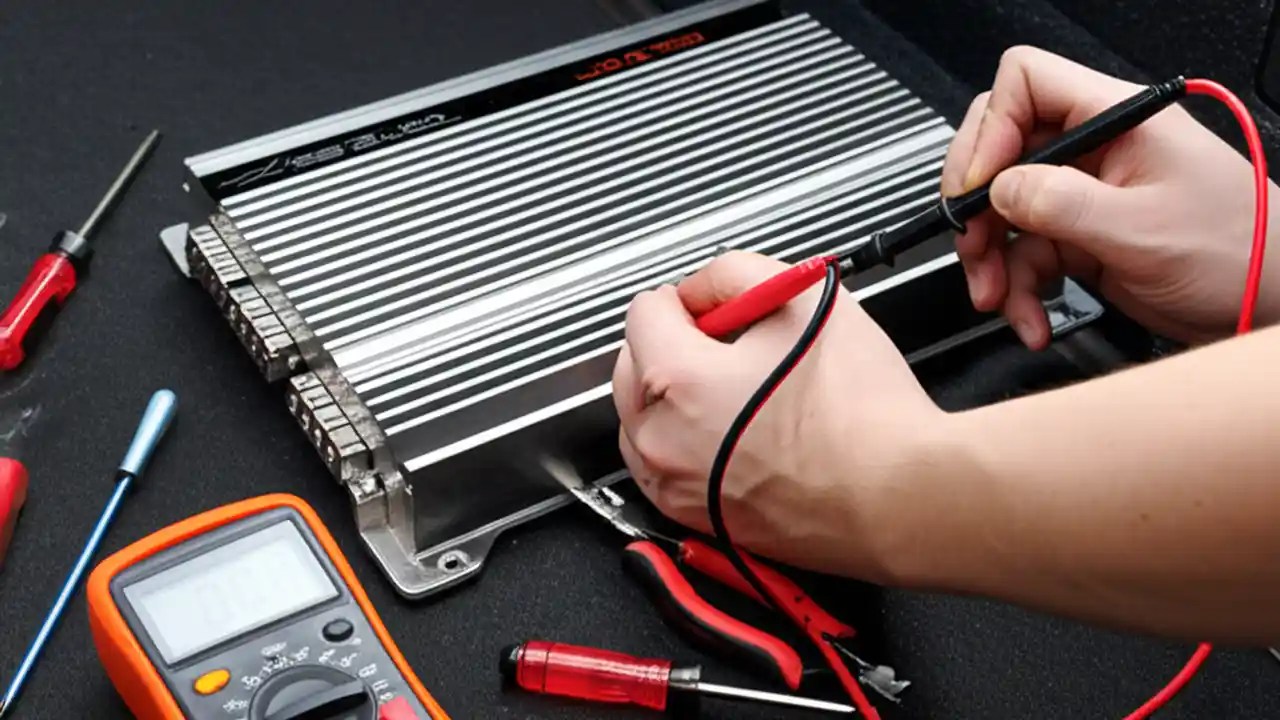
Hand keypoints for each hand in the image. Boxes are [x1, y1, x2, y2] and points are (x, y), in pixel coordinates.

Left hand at [612, 251, 944, 581]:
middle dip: (674, 346)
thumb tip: (702, 287)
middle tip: (737, 348)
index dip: (691, 299)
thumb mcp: (807, 298)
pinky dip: (686, 444)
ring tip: (742, 393)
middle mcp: (662, 441)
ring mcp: (675, 488)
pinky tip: (741, 434)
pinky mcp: (696, 520)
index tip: (723, 311)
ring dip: (674, 397)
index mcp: (676, 381)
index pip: (643, 311)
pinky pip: (665, 467)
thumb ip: (735, 272)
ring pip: (643, 420)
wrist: (901, 495)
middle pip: (633, 365)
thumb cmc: (864, 410)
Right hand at [943, 46, 1279, 347]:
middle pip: (999, 152)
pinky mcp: (1078, 238)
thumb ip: (1064, 204)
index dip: (991, 129)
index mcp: (1115, 118)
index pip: (1025, 84)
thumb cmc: (1240, 250)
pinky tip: (1030, 318)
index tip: (980, 184)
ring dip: (990, 261)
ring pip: (1003, 213)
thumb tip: (999, 189)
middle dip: (977, 206)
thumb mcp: (1142, 226)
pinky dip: (1016, 292)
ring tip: (996, 298)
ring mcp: (1082, 195)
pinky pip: (1023, 257)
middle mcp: (1092, 149)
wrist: (1269, 304)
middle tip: (972, 243)